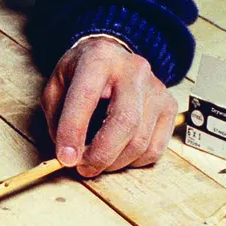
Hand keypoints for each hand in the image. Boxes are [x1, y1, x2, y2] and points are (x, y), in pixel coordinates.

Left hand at [42, 37, 176, 178]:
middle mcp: (133, 70)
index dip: (73, 132)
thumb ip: (58, 118)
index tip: (65, 158)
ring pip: (141, 140)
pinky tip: (119, 154)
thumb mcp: (57, 85)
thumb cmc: (82, 74)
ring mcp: (156, 88)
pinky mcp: (168, 106)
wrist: (113, 57)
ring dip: (116, 162)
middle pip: (124, 122)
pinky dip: (134, 161)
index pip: (86, 98)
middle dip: (101, 154)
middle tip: (83, 168)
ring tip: (98, 161)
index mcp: (99, 59)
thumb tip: (69, 155)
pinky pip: (155, 148)